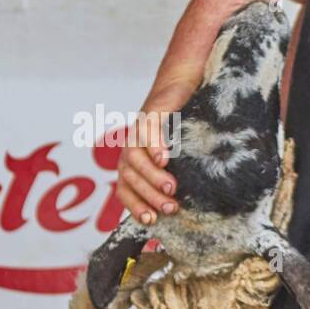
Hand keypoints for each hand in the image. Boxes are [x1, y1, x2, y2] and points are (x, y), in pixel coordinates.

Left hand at [116, 82, 193, 224]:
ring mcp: (137, 131)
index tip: (152, 220)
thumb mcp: (176, 160)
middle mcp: (130, 149)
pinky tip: (165, 158)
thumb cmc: (179, 130)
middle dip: (149, 195)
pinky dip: (153, 146)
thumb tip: (184, 211)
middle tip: (171, 207)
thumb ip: (172, 179)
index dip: (135, 206)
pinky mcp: (149, 114)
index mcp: (132, 164)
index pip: (125, 190)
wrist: (179, 88)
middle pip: (129, 177)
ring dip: (151, 175)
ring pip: (134, 157)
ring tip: (171, 187)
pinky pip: (146, 132)